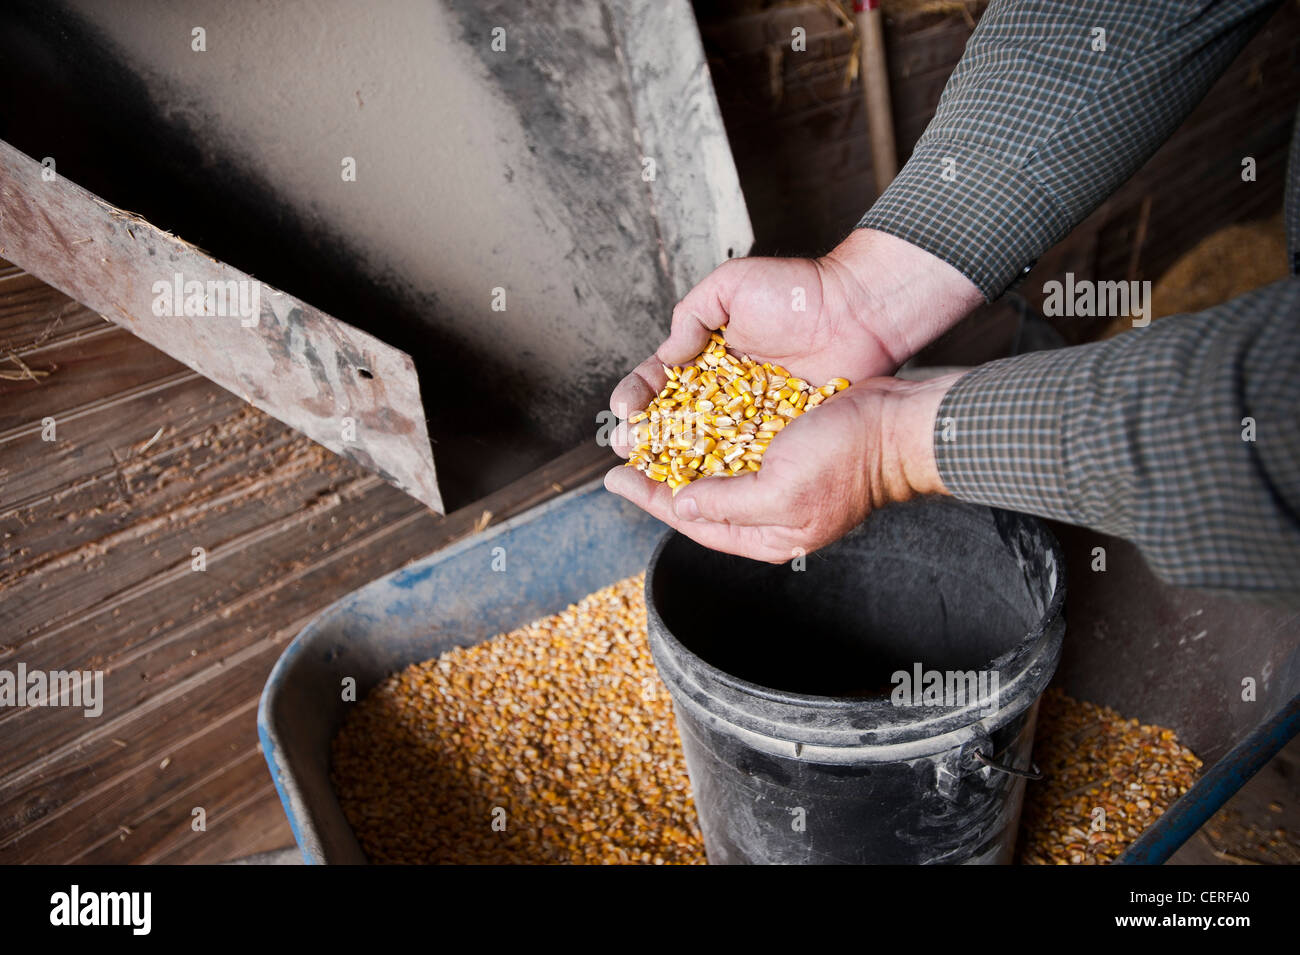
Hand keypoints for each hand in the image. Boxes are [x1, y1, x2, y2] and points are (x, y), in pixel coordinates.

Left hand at [604, 373, 960, 561]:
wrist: (899, 419)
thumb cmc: (848, 457)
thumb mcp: (781, 489)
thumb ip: (727, 504)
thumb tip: (682, 505)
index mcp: (770, 535)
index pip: (695, 521)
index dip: (652, 499)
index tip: (617, 478)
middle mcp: (770, 513)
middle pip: (700, 499)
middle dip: (660, 478)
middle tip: (623, 457)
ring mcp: (780, 482)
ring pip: (715, 472)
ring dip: (680, 454)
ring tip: (649, 436)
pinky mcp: (788, 449)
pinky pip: (736, 447)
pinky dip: (709, 435)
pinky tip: (690, 419)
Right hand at [607, 228, 981, 452]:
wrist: (857, 311)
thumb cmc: (796, 290)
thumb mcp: (731, 285)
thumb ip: (691, 315)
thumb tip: (666, 356)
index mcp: (705, 352)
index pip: (659, 377)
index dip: (638, 394)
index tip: (624, 408)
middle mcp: (723, 386)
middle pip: (674, 415)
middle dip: (647, 431)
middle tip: (626, 445)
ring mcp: (750, 412)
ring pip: (704, 440)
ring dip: (675, 455)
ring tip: (650, 468)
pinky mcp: (778, 431)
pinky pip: (744, 452)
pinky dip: (721, 467)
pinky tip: (699, 478)